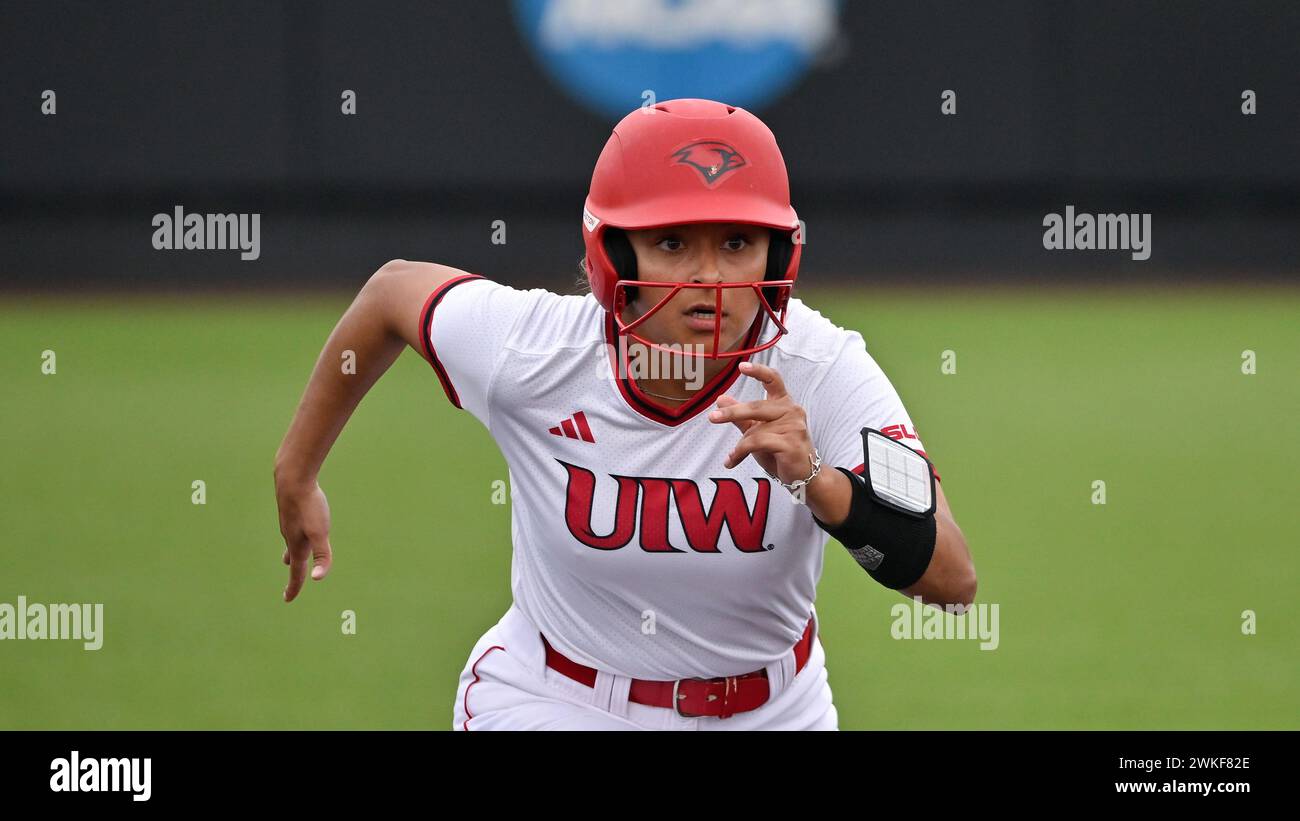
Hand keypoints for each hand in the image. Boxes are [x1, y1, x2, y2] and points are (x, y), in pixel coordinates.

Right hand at [275, 476, 332, 601]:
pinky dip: (293, 537)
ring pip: (290, 544)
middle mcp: (290, 536)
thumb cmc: (308, 506)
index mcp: (298, 545)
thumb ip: (322, 555)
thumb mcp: (320, 532)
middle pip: (294, 560)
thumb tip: (317, 578)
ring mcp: (288, 523)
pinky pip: (291, 529)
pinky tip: (295, 528)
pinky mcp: (290, 511)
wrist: (292, 478)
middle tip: (292, 586)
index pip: (297, 573)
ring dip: (292, 555)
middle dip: (294, 574)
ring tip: (289, 561)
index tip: (288, 599)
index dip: (294, 587)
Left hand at [708, 361, 816, 485]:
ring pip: (756, 429)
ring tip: (731, 457)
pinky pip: (757, 443)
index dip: (758, 371)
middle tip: (712, 417)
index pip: (774, 380)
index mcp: (785, 403)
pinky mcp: (791, 443)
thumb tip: (721, 398)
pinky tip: (732, 461)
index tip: (741, 367)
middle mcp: (792, 410)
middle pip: (757, 407)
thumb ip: (742, 417)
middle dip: (733, 413)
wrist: (803, 476)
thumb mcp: (758, 432)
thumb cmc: (781, 451)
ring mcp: (794, 427)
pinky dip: (741, 452)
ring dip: (740, 445)